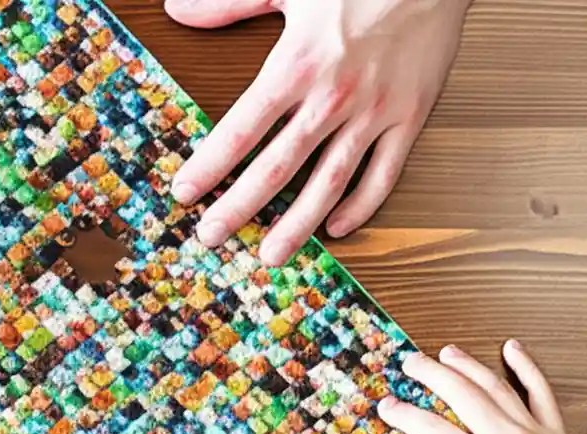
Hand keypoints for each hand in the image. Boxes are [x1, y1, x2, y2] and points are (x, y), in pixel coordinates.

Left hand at [166, 0, 467, 264]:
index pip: (242, 129)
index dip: (210, 165)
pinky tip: (337, 228)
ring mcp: (374, 114)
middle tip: (211, 236)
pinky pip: (383, 175)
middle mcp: (333, 97)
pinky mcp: (410, 118)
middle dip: (238, 207)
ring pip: (328, 183)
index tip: (185, 192)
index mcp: (296, 64)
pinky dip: (361, 206)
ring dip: (297, 224)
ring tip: (271, 255)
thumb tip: (177, 11)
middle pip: (276, 168)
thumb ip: (229, 2)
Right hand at [377, 340, 586, 433]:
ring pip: (494, 386)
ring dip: (468, 365)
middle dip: (431, 374)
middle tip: (410, 362)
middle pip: (461, 394)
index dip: (404, 415)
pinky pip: (540, 393)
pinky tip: (513, 349)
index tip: (386, 405)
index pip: (431, 429)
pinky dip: (526, 368)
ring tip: (447, 352)